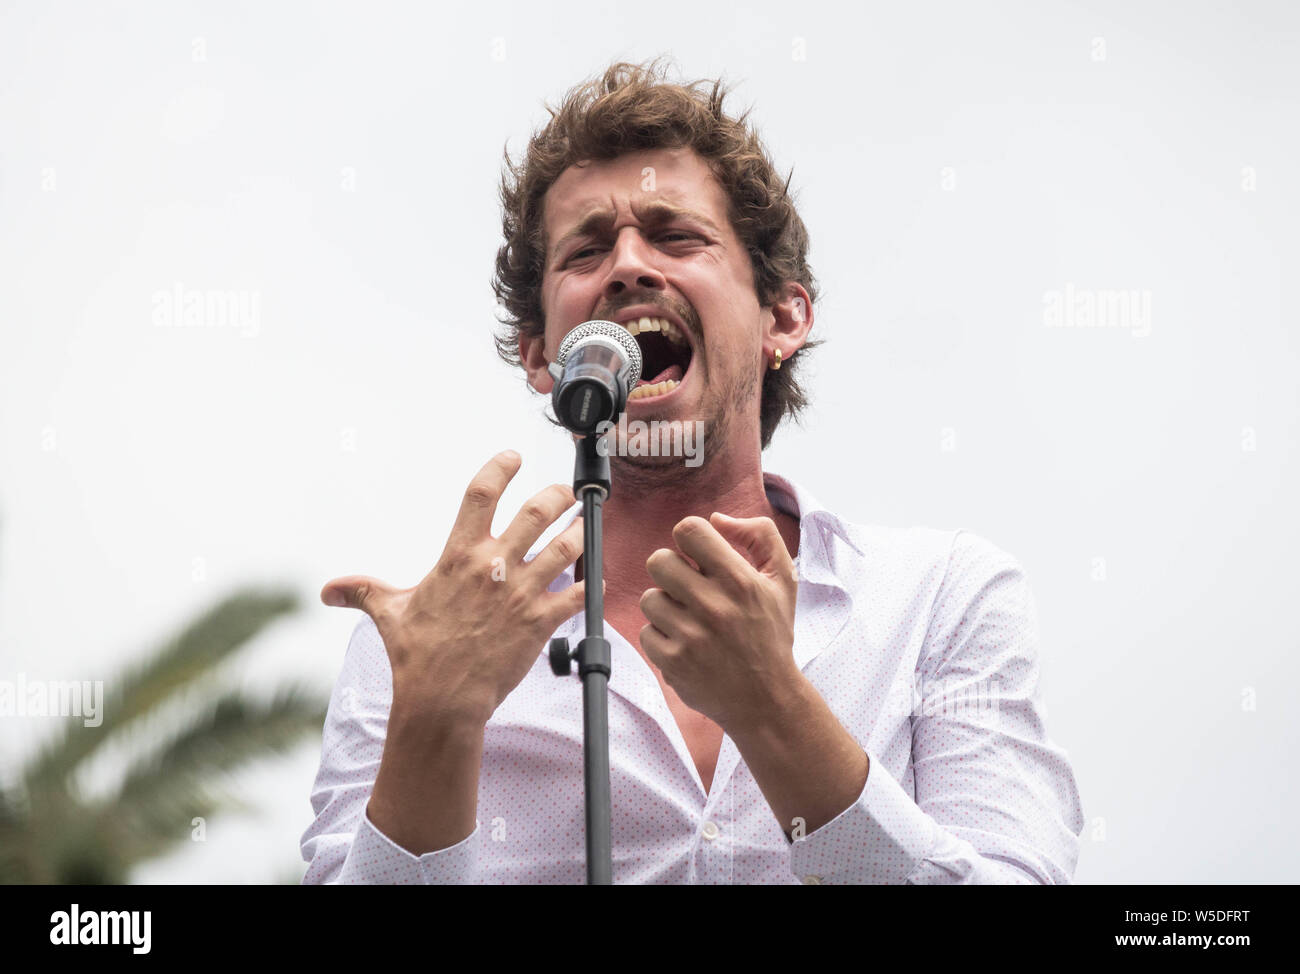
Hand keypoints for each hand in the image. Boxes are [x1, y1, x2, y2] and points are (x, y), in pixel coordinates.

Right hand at [321, 451, 593, 726]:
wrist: (441, 700)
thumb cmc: (416, 656)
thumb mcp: (389, 614)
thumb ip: (363, 591)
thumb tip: (328, 590)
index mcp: (458, 557)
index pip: (480, 494)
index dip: (500, 468)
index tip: (513, 457)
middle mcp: (493, 567)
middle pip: (537, 512)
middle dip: (558, 495)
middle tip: (566, 493)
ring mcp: (520, 593)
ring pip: (567, 547)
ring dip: (581, 533)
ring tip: (586, 528)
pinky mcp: (540, 622)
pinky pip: (578, 594)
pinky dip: (590, 584)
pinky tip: (591, 580)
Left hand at [639, 512, 799, 730]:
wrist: (767, 700)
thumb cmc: (772, 635)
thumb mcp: (782, 581)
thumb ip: (760, 536)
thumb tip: (717, 519)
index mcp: (739, 580)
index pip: (689, 531)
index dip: (688, 538)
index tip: (696, 556)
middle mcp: (714, 606)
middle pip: (658, 561)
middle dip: (671, 570)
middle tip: (687, 586)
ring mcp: (691, 636)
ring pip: (649, 598)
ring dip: (665, 606)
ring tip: (689, 619)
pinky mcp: (673, 662)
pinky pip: (646, 632)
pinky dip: (661, 637)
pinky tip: (684, 643)